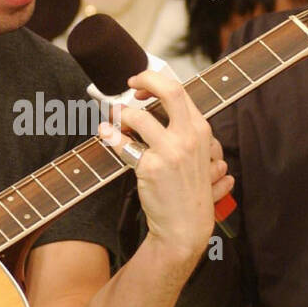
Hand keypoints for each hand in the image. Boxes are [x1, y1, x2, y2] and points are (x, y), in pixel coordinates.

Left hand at [101, 70, 215, 267]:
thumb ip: (186, 136)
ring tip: (113, 119)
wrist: (186, 227)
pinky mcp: (152, 167)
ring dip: (121, 115)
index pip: (180, 91)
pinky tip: (105, 134)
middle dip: (146, 80)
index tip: (141, 86)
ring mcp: (171, 151)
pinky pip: (124, 144)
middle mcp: (189, 137)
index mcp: (201, 131)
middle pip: (169, 91)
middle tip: (130, 84)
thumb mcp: (202, 159)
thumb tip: (157, 116)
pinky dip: (111, 136)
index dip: (156, 82)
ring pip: (139, 116)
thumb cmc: (191, 194)